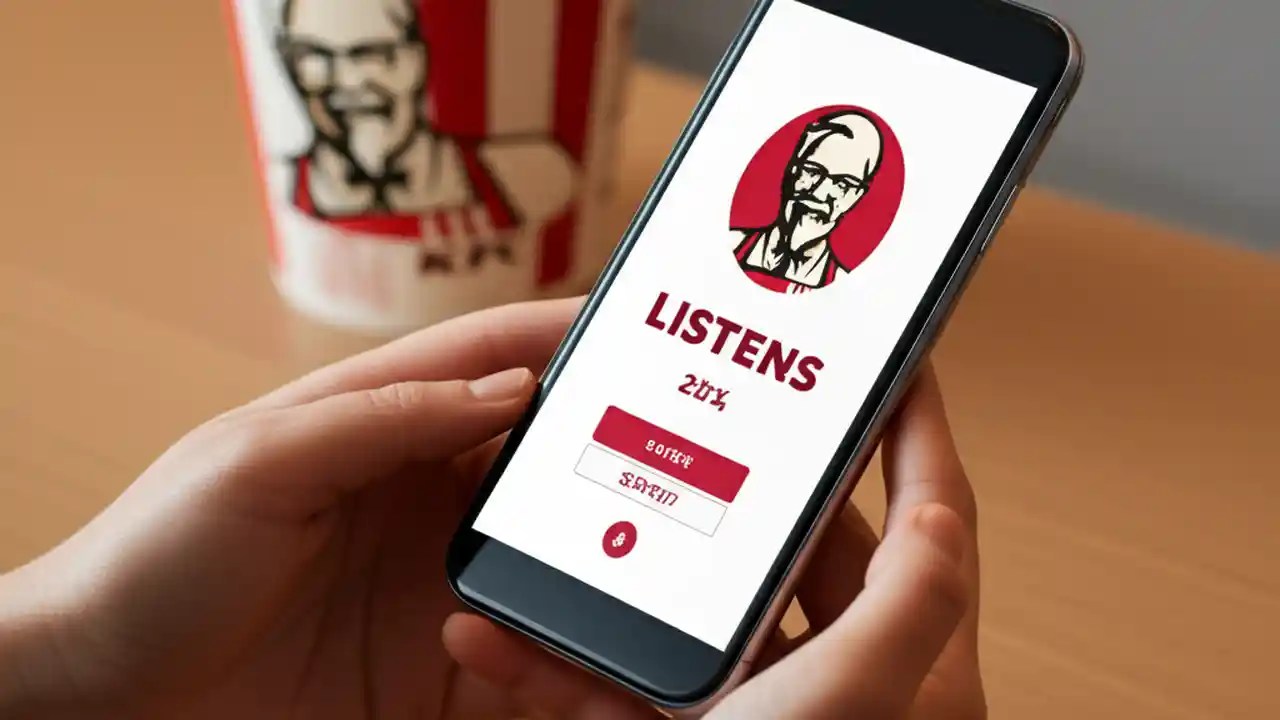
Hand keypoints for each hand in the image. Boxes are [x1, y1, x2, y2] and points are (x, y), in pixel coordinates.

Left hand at [0, 297, 581, 718]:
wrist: (104, 702)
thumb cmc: (147, 561)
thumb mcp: (257, 460)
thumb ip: (384, 415)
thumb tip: (508, 386)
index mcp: (376, 423)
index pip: (489, 358)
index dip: (564, 335)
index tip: (639, 330)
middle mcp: (418, 496)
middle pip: (542, 459)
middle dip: (611, 454)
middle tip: (681, 459)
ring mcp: (435, 582)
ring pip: (553, 558)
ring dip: (596, 566)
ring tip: (632, 577)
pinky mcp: (443, 666)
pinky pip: (535, 657)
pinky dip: (565, 659)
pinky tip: (556, 667)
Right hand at [443, 364, 985, 718]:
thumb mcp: (859, 702)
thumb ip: (909, 605)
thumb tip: (941, 505)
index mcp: (906, 662)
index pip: (933, 515)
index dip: (915, 430)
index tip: (892, 360)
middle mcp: (835, 679)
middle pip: (793, 547)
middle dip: (734, 485)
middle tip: (695, 411)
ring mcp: (753, 714)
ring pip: (682, 615)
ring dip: (614, 572)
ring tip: (566, 517)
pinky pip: (613, 690)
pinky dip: (553, 668)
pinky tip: (493, 637)